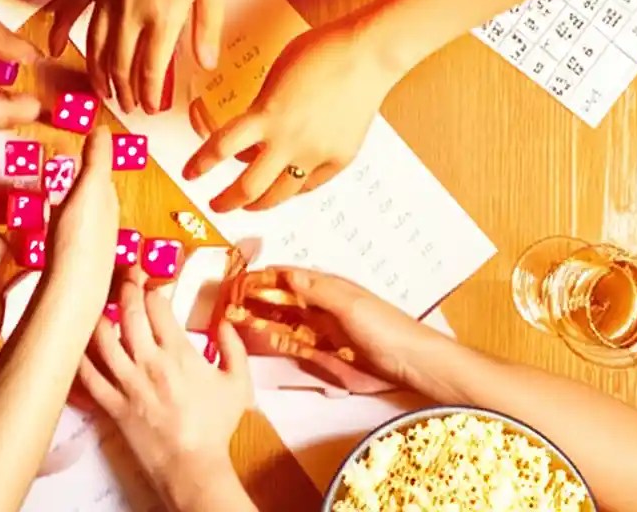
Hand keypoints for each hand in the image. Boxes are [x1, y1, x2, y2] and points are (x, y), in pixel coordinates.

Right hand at [44, 0, 224, 114]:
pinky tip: (55, 50)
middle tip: (130, 106)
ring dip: (98, 75)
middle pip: (120, 66)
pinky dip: (59, 32)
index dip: (150, 95)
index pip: (151, 71)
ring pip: (95, 48)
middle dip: (124, 92)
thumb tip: (205, 64)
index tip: (153, 108)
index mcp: (163, 18)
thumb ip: (208, 27)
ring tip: (103, 92)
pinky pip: (68, 10)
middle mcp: (129, 15)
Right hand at [46, 126, 118, 282]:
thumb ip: (97, 160)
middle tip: (62, 165)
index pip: (101, 173)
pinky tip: (48, 225)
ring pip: (79, 213)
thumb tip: (103, 129)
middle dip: (79, 179)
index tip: (79, 145)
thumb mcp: (90, 188)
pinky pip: (66, 230)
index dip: (91, 159)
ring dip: (67, 200)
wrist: (72, 288)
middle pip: (91, 193)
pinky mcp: (72, 258)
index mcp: (107, 201)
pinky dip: (58, 220)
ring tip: (51, 190)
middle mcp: (103, 221)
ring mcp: (88, 241)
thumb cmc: (81, 238)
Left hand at [77, 276, 250, 502]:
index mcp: (179, 353)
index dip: (152, 288)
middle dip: (125, 288)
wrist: (192, 465)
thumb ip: (234, 347)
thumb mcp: (238, 383)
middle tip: (124, 277)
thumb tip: (225, 322)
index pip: (158, 307)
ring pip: (102, 339)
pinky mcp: (112, 404)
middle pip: (128, 313)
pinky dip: (80, 357)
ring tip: (98, 303)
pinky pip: (88, 376)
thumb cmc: (215, 426)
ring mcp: (127, 383)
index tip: (151, 282)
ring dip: (99, 316)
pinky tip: (76, 343)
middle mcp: (149, 362)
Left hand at [182, 21, 396, 211]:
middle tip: (216, 203)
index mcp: (266, 115)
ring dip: (257, 204)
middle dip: (226, 201)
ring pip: (279, 195)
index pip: (219, 149)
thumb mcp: (274, 78)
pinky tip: (285, 187)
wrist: (368, 53)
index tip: (189, 174)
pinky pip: (309, 185)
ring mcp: (316, 154)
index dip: (199, 165)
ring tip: (248, 205)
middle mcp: (289, 141)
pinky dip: (292, 189)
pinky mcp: (339, 159)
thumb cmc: (320, 53)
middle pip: (247, 187)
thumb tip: (249, 141)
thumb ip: (259, 111)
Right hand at [250, 268, 460, 395]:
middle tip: (226, 298)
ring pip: (282, 319)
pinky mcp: (323, 352)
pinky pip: (292, 342)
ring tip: (231, 316)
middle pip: (280, 297)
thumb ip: (317, 290)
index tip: (237, 278)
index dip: (262, 276)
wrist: (410, 363)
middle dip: (254, 296)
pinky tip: (258, 336)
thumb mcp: (350, 304)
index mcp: (328, 287)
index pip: (287, 276)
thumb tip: (287, 273)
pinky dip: (273, 337)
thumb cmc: (386, 328)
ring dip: (258, 316)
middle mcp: (321, 305)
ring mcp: (320, 329)